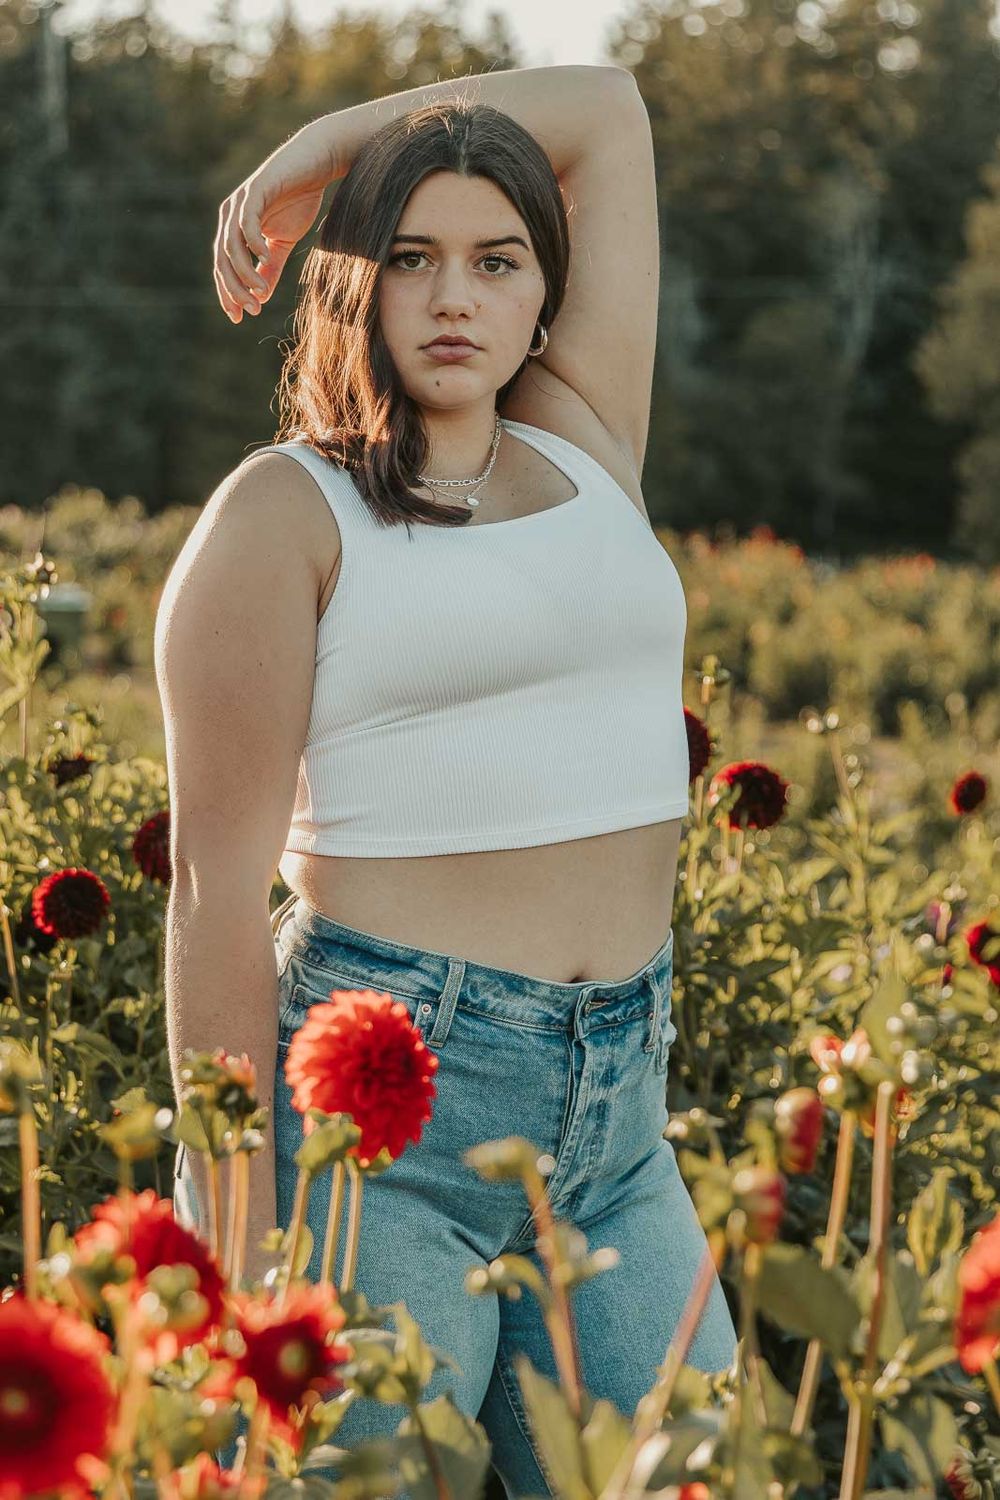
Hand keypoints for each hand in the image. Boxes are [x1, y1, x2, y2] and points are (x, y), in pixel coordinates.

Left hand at [213, 116, 335, 323]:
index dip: (229, 293)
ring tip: (261, 291)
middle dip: (235, 288)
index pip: (224, 267)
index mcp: (234, 229)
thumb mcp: (284, 242)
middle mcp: (231, 215)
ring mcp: (241, 201)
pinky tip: (266, 258)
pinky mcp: (256, 189)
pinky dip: (253, 243)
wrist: (316, 162)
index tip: (240, 318)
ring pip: (231, 245)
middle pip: (223, 260)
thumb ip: (270, 267)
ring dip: (245, 272)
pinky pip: (247, 222)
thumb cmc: (299, 199)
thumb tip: (261, 296)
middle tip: (252, 309)